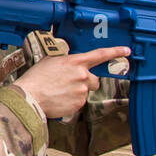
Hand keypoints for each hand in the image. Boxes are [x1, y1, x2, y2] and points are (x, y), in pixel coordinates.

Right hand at [16, 45, 131, 118]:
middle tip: (70, 84)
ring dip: (76, 92)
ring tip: (59, 92)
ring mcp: (81, 91)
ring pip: (85, 92)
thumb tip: (71, 63)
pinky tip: (59, 99)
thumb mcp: (51, 61)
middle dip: (86, 82)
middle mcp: (82, 75)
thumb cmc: (36, 78)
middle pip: (94, 80)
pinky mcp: (78, 104)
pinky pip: (79, 103)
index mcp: (75, 62)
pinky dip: (71, 102)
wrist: (29, 96)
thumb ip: (66, 61)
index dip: (115, 52)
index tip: (126, 51)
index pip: (101, 55)